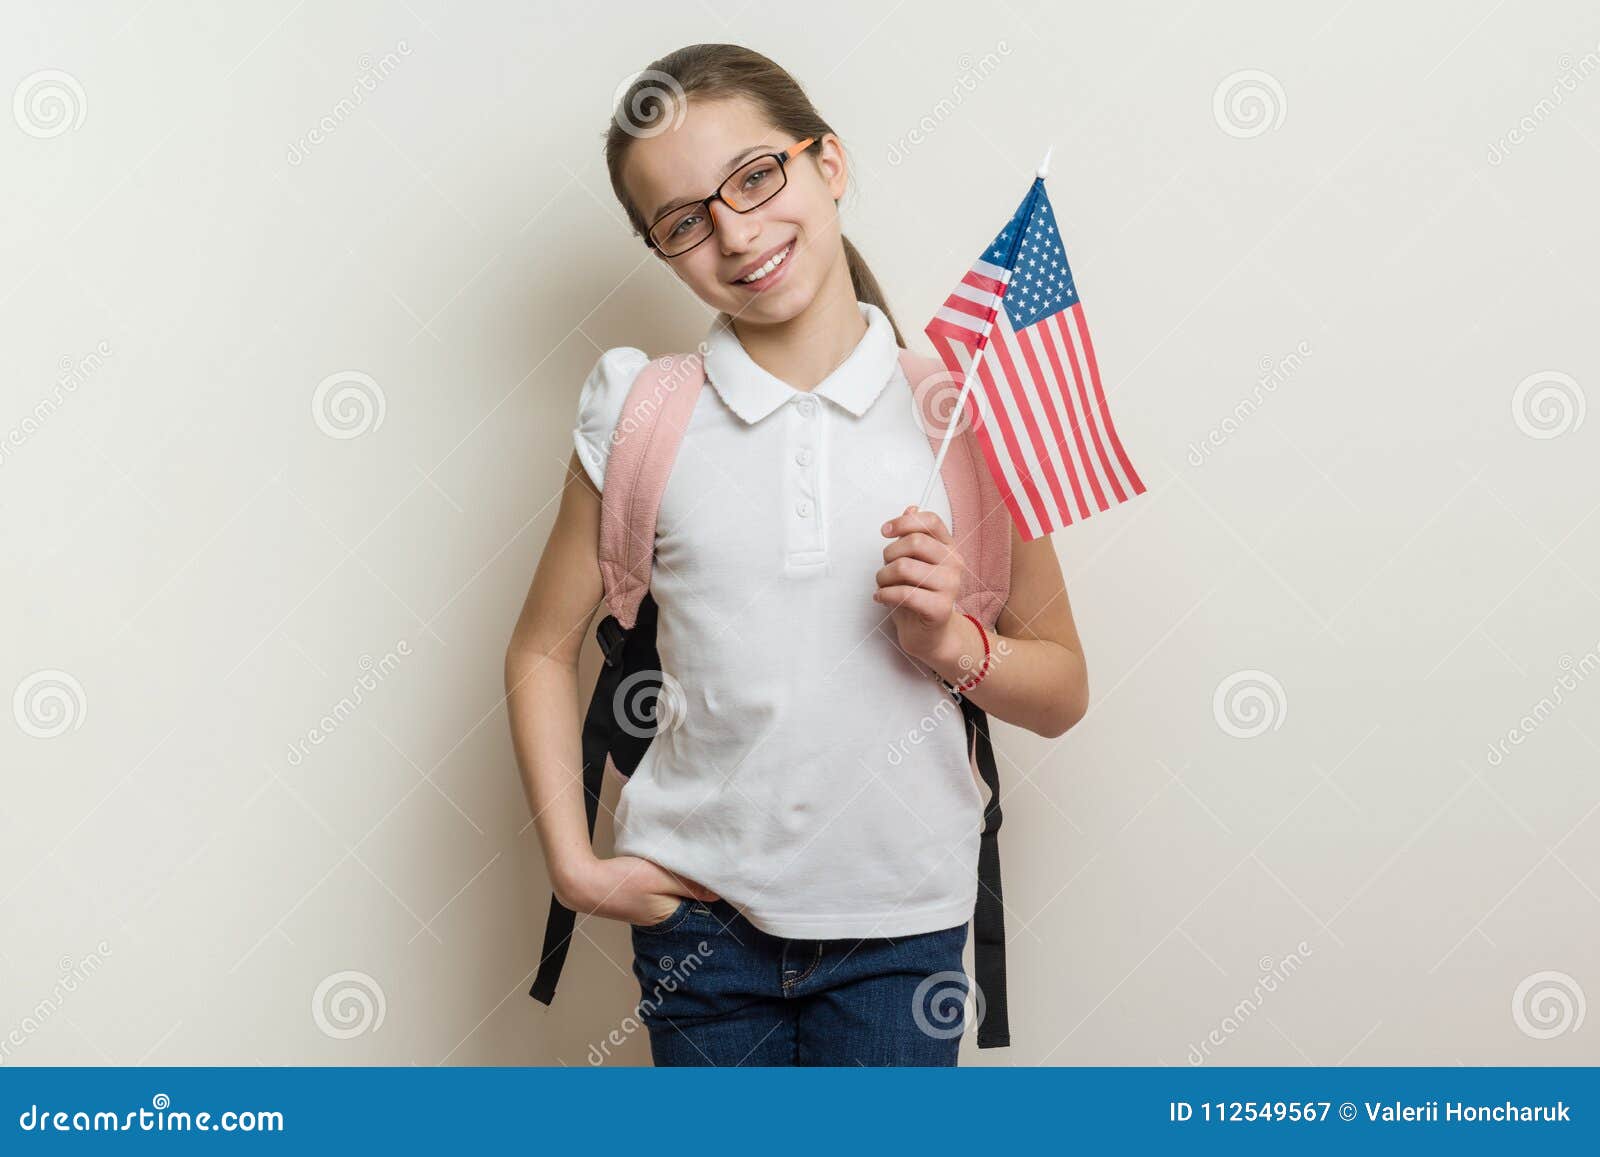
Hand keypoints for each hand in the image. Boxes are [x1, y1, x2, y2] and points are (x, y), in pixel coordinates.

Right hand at [559, 855, 718, 925]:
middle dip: (698, 888)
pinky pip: (663, 893)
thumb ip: (688, 886)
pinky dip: (668, 883)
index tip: (720, 877)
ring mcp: (650, 911)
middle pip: (689, 902)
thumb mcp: (660, 879)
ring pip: (676, 895)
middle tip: (707, 867)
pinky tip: (668, 870)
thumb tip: (717, 894)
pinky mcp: (640, 901)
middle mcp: (662, 917)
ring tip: (688, 866)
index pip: (701, 907)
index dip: (711, 892)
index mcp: (670, 916)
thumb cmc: (621, 882)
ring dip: (682, 883)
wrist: (584, 883)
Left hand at [875, 504, 964, 664]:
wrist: (931, 636)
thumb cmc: (920, 597)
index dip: (903, 522)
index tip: (885, 531)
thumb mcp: (914, 563)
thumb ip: (913, 537)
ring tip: (882, 586)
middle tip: (884, 569)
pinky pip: (903, 593)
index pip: (930, 521)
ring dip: (883, 577)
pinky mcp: (940, 608)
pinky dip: (884, 594)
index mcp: (948, 548)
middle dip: (889, 554)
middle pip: (914, 542)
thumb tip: (911, 508)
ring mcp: (950, 586)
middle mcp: (954, 563)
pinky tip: (882, 598)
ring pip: (904, 567)